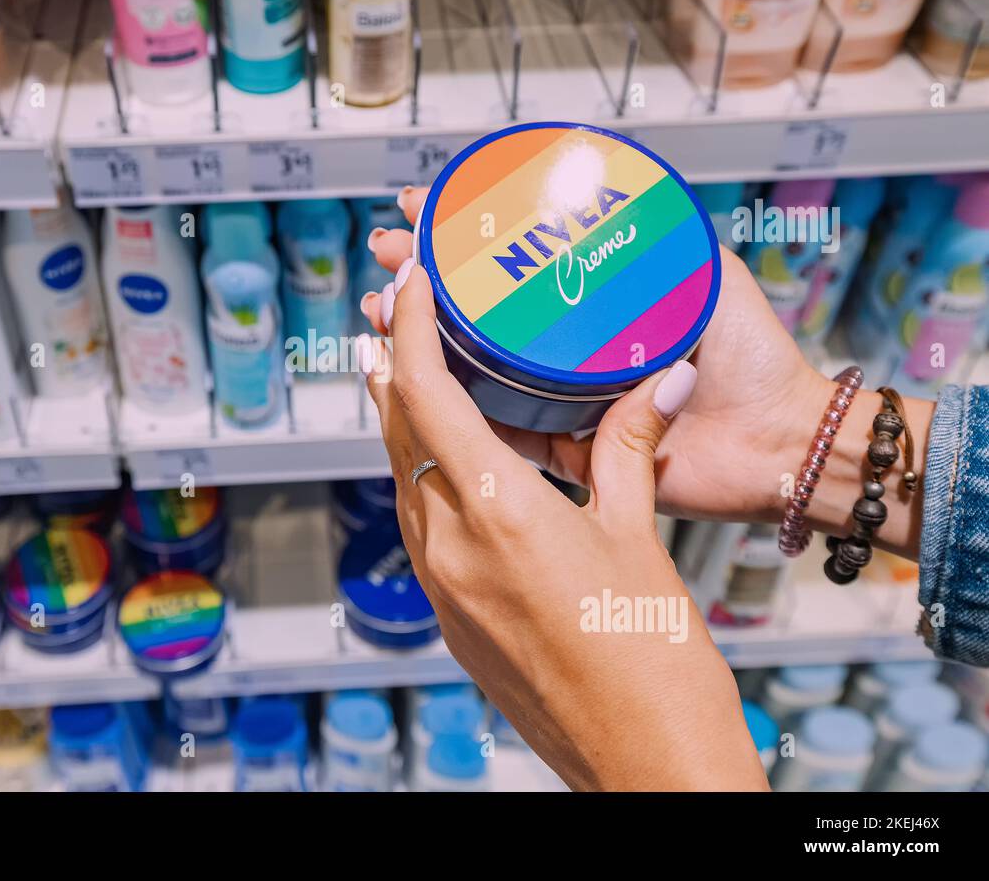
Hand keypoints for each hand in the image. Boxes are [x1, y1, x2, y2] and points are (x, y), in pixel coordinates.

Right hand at [360, 188, 832, 525]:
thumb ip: (668, 237)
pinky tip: (416, 380)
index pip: (518, 264)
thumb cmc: (755, 361)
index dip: (466, 235)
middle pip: (482, 315)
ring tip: (383, 310)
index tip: (421, 206)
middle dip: (425, 283)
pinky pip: (504, 433)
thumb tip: (618, 181)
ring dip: (423, 341)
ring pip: (477, 372)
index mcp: (598, 310)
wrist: (780, 445)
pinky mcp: (569, 454)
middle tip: (385, 256)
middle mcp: (573, 354)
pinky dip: (459, 411)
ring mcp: (565, 404)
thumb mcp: (709, 277)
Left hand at [361, 243, 767, 789]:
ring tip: (414, 370)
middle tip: (402, 311)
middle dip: (393, 363)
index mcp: (498, 514)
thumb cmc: (654, 660)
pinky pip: (417, 525)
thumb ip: (629, 450)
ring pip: (400, 478)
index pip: (422, 393)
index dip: (407, 327)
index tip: (411, 284)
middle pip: (396, 431)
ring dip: (401, 420)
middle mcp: (450, 548)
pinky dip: (422, 476)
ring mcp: (440, 587)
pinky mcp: (448, 618)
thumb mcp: (640, 538)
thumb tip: (653, 381)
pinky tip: (448, 461)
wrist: (645, 762)